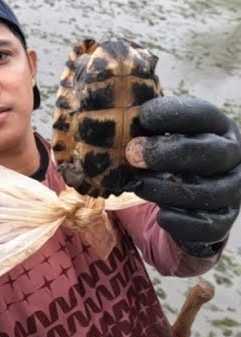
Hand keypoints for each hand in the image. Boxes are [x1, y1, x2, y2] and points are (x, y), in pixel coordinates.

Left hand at [131, 96, 240, 256]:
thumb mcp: (159, 134)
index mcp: (218, 128)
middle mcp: (232, 157)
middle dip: (169, 153)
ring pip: (209, 192)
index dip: (174, 114)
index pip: (204, 115)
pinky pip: (208, 225)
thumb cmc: (165, 156)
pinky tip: (161, 215)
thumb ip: (143, 125)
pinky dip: (182, 221)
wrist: (183, 199)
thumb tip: (108, 110)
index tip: (143, 116)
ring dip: (169, 189)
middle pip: (211, 153)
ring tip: (138, 185)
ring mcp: (232, 190)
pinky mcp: (223, 220)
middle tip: (133, 154)